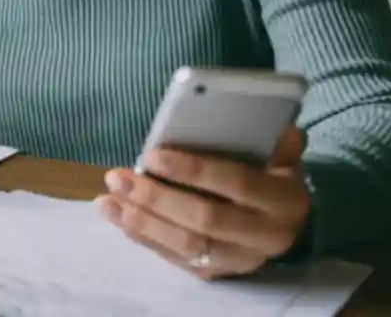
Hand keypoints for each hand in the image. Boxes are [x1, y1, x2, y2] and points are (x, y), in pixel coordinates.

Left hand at [95, 126, 310, 278]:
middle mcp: (266, 236)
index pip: (236, 182)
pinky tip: (119, 217)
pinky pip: (176, 260)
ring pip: (186, 246)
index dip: (192, 169)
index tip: (151, 155)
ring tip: (107, 201)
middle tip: (117, 179)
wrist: (283, 221)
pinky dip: (144, 238)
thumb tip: (248, 115)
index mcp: (283, 199)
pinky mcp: (217, 274)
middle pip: (204, 220)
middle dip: (155, 198)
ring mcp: (240, 260)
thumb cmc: (271, 173)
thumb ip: (265, 136)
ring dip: (141, 222)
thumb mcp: (278, 151)